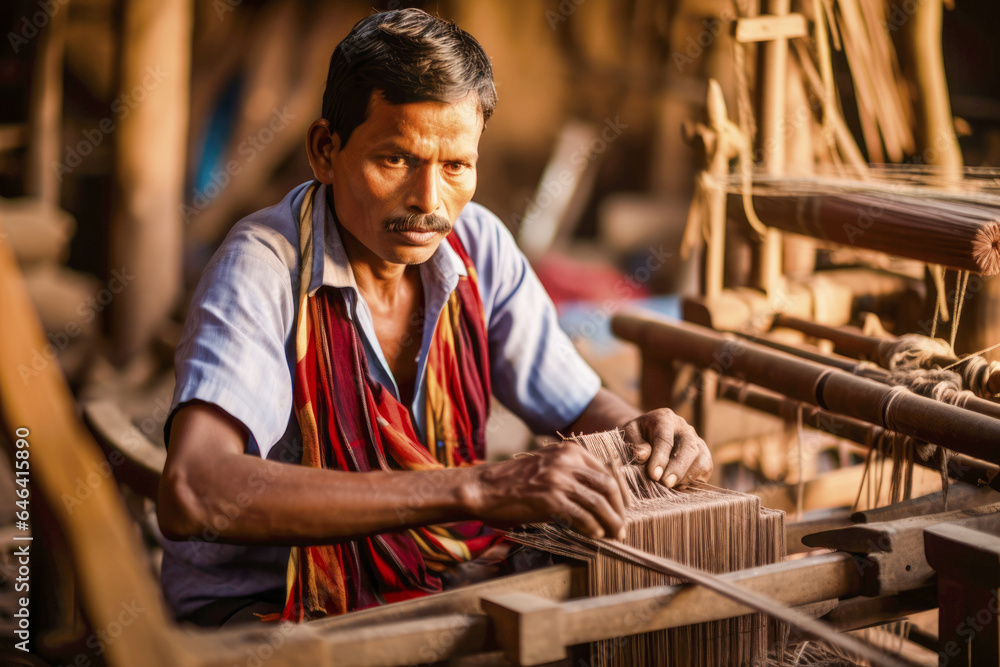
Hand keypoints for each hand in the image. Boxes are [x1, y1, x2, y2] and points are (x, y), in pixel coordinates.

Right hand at [464, 442, 625, 539]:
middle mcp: (567, 461)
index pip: (606, 472)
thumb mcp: (547, 465)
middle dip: (618, 509)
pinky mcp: (551, 498)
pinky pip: (582, 516)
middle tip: (620, 526)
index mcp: (569, 450)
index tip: (621, 509)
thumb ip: (571, 473)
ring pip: (598, 502)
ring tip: (614, 535)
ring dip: (611, 522)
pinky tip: (595, 535)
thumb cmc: (514, 480)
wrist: (485, 488)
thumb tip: (597, 496)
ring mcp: (559, 479)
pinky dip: (592, 528)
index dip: (618, 494)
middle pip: (608, 486)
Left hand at [623, 408, 711, 487]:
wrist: (649, 438)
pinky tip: (678, 487)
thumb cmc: (637, 438)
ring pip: (700, 459)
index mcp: (664, 419)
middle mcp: (684, 429)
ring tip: (670, 487)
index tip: (653, 474)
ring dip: (685, 477)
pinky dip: (693, 481)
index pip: (665, 438)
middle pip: (688, 447)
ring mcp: (697, 442)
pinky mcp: (704, 457)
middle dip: (677, 468)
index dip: (660, 457)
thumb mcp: (629, 435)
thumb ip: (633, 443)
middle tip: (666, 483)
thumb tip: (643, 455)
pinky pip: (704, 470)